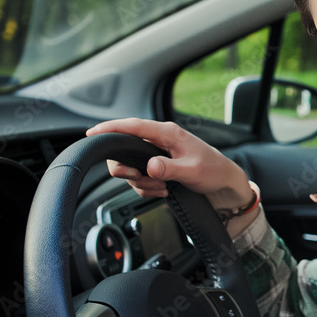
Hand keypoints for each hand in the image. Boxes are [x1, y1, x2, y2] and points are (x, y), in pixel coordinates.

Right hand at [85, 119, 251, 210]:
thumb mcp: (192, 171)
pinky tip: (163, 190)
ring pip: (131, 168)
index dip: (110, 128)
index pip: (133, 126)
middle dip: (128, 170)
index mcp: (168, 133)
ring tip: (162, 187)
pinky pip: (140, 178)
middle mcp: (160, 140)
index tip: (91, 133)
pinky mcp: (158, 167)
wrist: (224, 183)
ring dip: (142, 182)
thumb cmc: (214, 171)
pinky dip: (147, 188)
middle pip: (125, 150)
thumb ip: (169, 168)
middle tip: (140, 179)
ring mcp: (157, 154)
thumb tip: (149, 167)